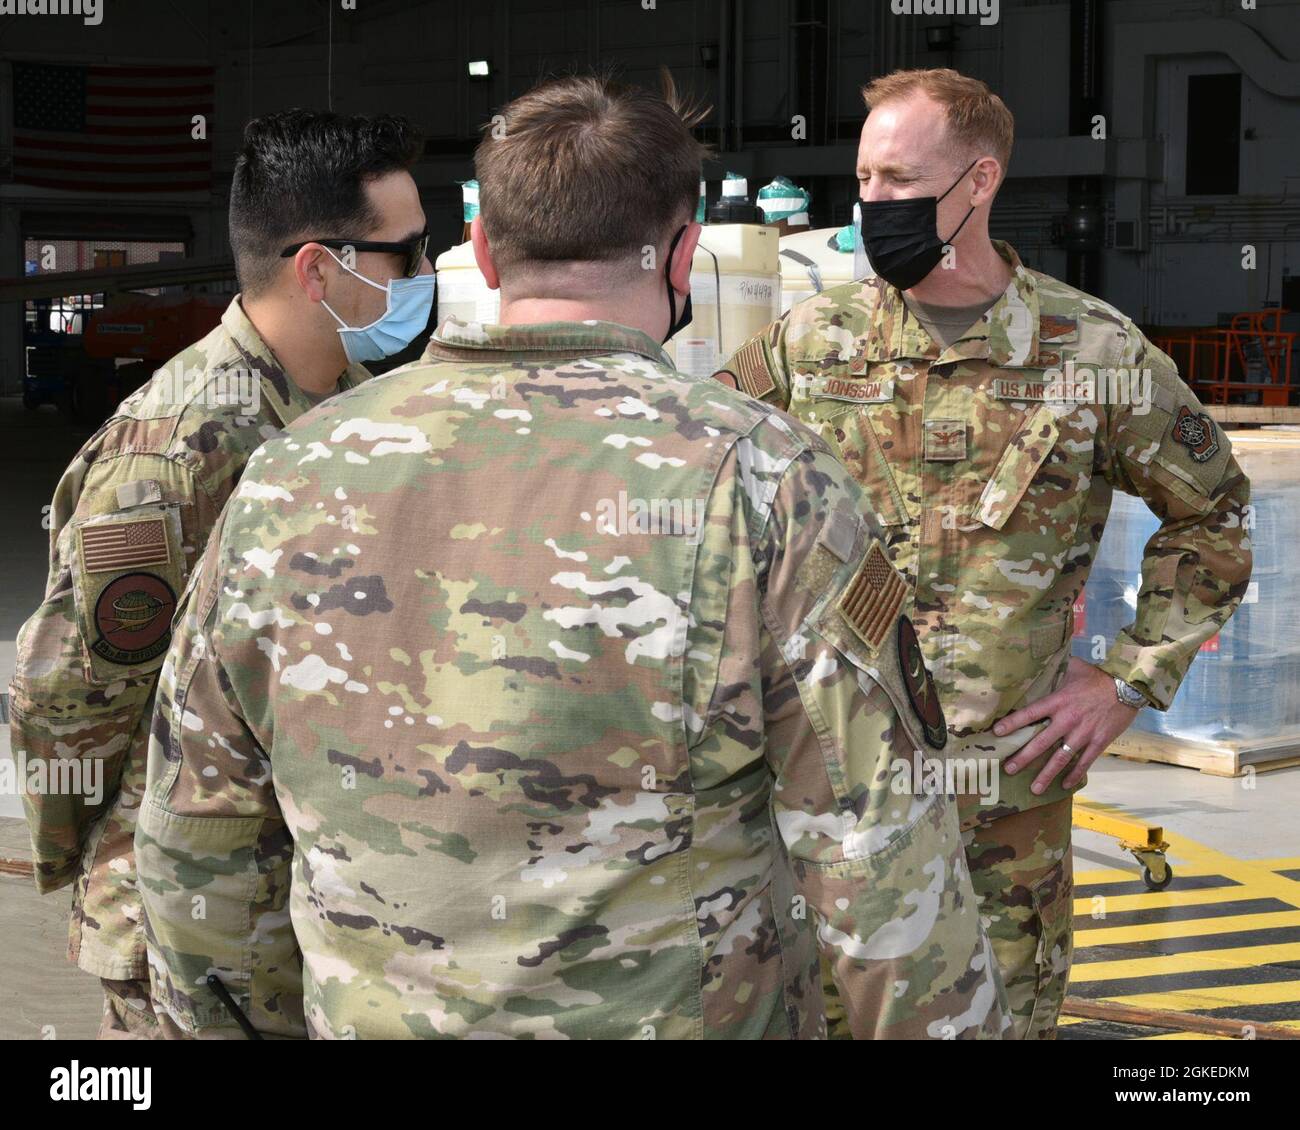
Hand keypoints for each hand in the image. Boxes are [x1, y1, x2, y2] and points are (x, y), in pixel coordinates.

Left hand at [994, 658, 1140, 794]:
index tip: (996, 733)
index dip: (1012, 724)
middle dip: (1023, 757)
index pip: (1030, 714)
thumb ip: (1056, 671)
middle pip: (1041, 742)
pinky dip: (1074, 774)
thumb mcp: (1074, 668)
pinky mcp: (1099, 742)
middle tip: (1008, 769)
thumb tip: (1040, 661)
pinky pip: (1085, 762)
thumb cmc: (1099, 676)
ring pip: (1061, 758)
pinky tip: (1064, 785)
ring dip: (1046, 774)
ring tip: (1034, 788)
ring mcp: (1084, 733)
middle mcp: (1068, 719)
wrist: (1129, 686)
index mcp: (1058, 701)